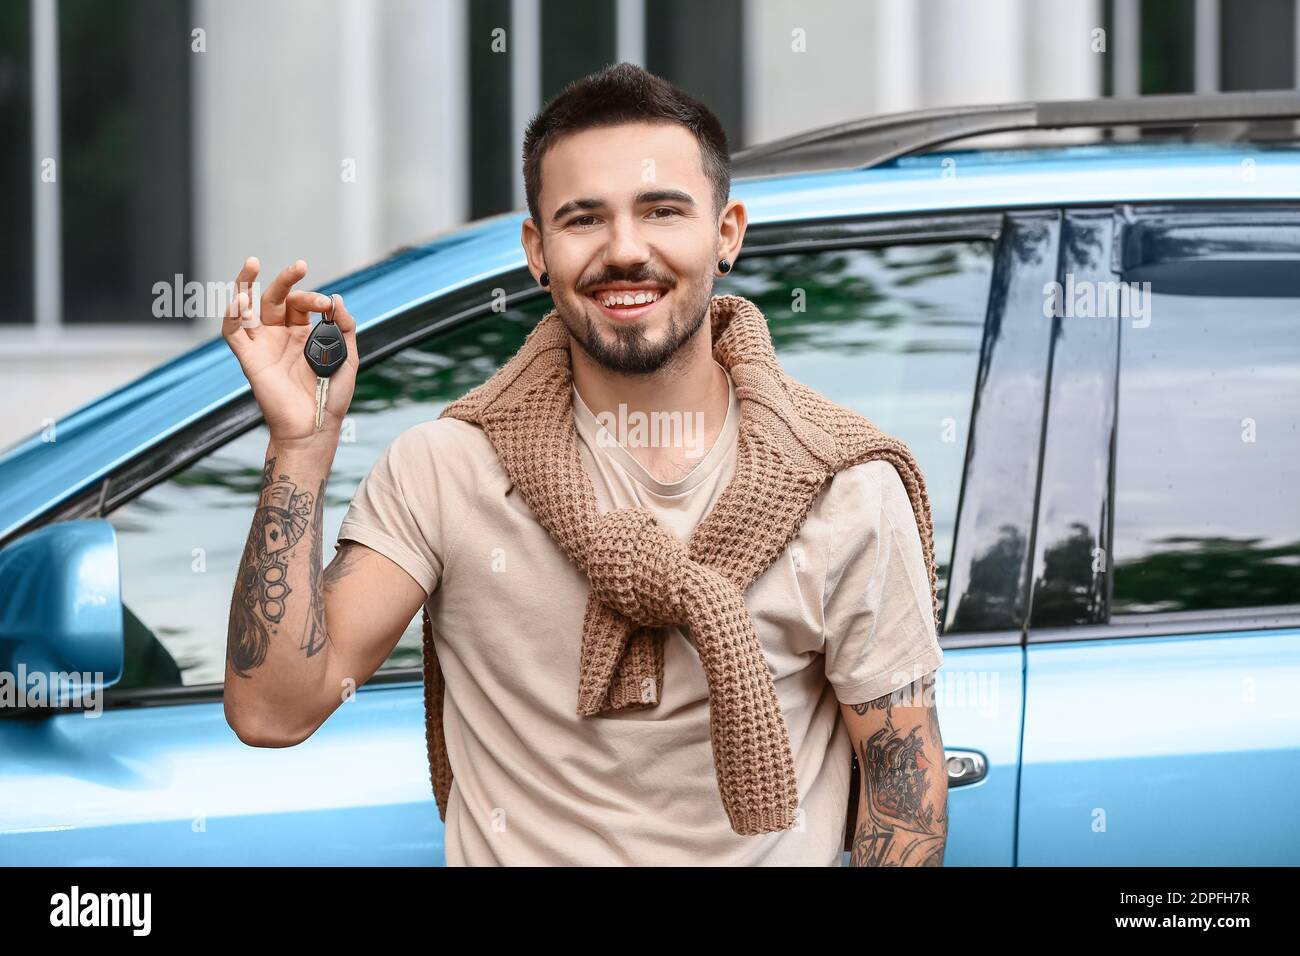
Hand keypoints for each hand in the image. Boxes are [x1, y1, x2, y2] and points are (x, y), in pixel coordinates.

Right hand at [221, 257, 359, 443]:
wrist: (316, 426)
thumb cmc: (331, 397)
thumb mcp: (348, 357)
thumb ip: (345, 327)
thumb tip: (337, 299)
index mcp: (303, 334)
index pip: (302, 304)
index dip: (313, 298)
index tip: (327, 305)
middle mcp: (280, 335)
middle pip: (276, 298)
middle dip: (286, 280)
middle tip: (300, 265)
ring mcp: (263, 345)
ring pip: (248, 307)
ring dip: (247, 283)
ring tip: (253, 262)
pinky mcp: (249, 358)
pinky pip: (233, 332)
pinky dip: (232, 314)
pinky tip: (241, 300)